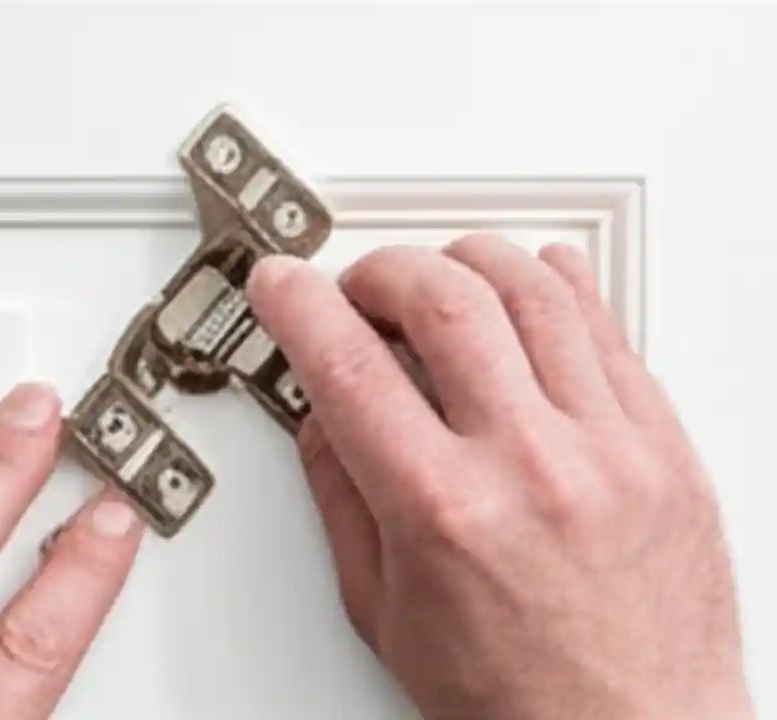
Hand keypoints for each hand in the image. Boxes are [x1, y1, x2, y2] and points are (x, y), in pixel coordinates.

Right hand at [247, 235, 752, 718]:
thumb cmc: (515, 701)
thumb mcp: (383, 611)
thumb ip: (342, 498)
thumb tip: (320, 412)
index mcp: (443, 513)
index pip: (347, 366)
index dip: (297, 305)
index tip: (280, 284)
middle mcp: (531, 467)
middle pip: (441, 298)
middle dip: (378, 270)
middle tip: (357, 290)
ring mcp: (609, 448)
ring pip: (532, 289)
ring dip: (464, 260)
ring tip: (436, 280)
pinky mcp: (663, 446)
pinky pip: (609, 327)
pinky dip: (557, 284)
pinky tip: (529, 284)